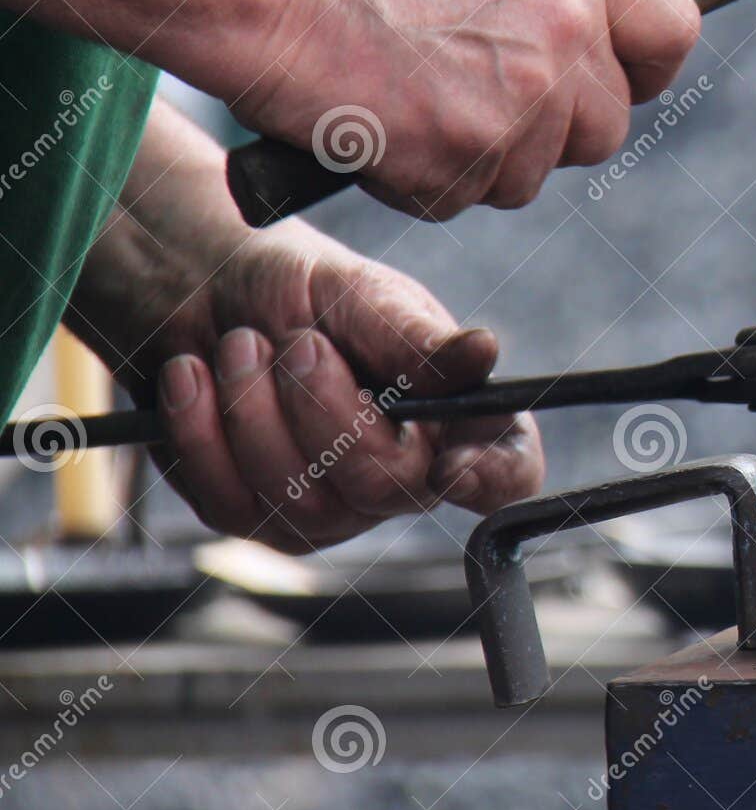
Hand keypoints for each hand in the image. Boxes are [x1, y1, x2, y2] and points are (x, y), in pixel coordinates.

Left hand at [143, 220, 541, 551]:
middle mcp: (406, 475)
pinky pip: (231, 502)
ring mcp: (333, 509)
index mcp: (456, 415)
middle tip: (296, 341)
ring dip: (254, 408)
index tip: (451, 465)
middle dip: (325, 408)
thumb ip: (416, 338)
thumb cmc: (300, 290)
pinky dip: (202, 430)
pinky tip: (194, 376)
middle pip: (385, 484)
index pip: (508, 471)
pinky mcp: (259, 519)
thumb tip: (483, 353)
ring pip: (300, 497)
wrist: (199, 294)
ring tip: (240, 343)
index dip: (492, 478)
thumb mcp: (360, 295)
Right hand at [233, 0, 699, 219]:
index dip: (647, 63)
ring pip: (537, 174)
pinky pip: (469, 196)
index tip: (618, 73)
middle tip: (484, 89)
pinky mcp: (463, 163)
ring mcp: (516, 108)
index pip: (675, 31)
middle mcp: (563, 40)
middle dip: (557, 126)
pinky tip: (390, 123)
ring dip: (489, 155)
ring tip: (421, 95)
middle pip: (608, 127)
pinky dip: (430, 177)